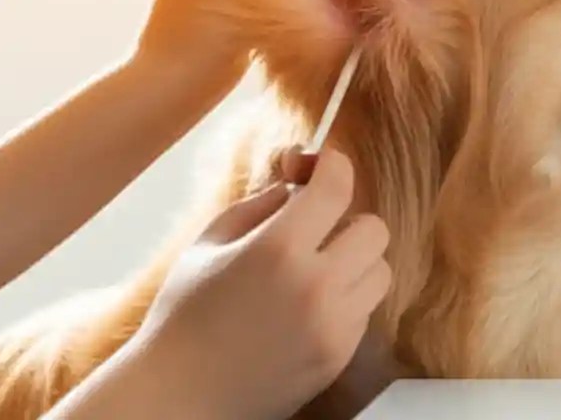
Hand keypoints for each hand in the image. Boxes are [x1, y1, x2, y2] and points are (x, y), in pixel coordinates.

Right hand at [50, 147, 390, 419]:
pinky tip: (310, 307)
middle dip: (347, 219)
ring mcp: (334, 326)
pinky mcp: (340, 356)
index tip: (325, 164)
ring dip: (355, 261)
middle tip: (316, 230)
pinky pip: (366, 310)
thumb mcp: (211, 242)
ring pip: (381, 270)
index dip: (334, 164)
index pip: (337, 186)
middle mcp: (316, 286)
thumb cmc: (185, 314)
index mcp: (279, 249)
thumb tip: (300, 176)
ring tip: (317, 270)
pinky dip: (347, 299)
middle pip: (374, 228)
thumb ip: (263, 203)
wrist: (180, 394)